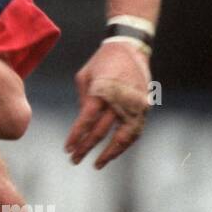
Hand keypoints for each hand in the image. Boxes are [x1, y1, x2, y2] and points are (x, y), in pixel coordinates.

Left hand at [64, 42, 151, 168]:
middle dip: (86, 147)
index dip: (77, 136)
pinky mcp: (144, 107)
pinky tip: (114, 152)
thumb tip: (83, 124)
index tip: (68, 148)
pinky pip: (135, 131)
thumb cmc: (101, 62)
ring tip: (97, 164)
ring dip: (109, 153)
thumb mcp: (84, 77)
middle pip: (102, 132)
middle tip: (75, 159)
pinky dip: (124, 144)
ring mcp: (135, 105)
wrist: (130, 48)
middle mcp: (120, 100)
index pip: (87, 121)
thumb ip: (83, 101)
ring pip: (123, 137)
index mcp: (102, 91)